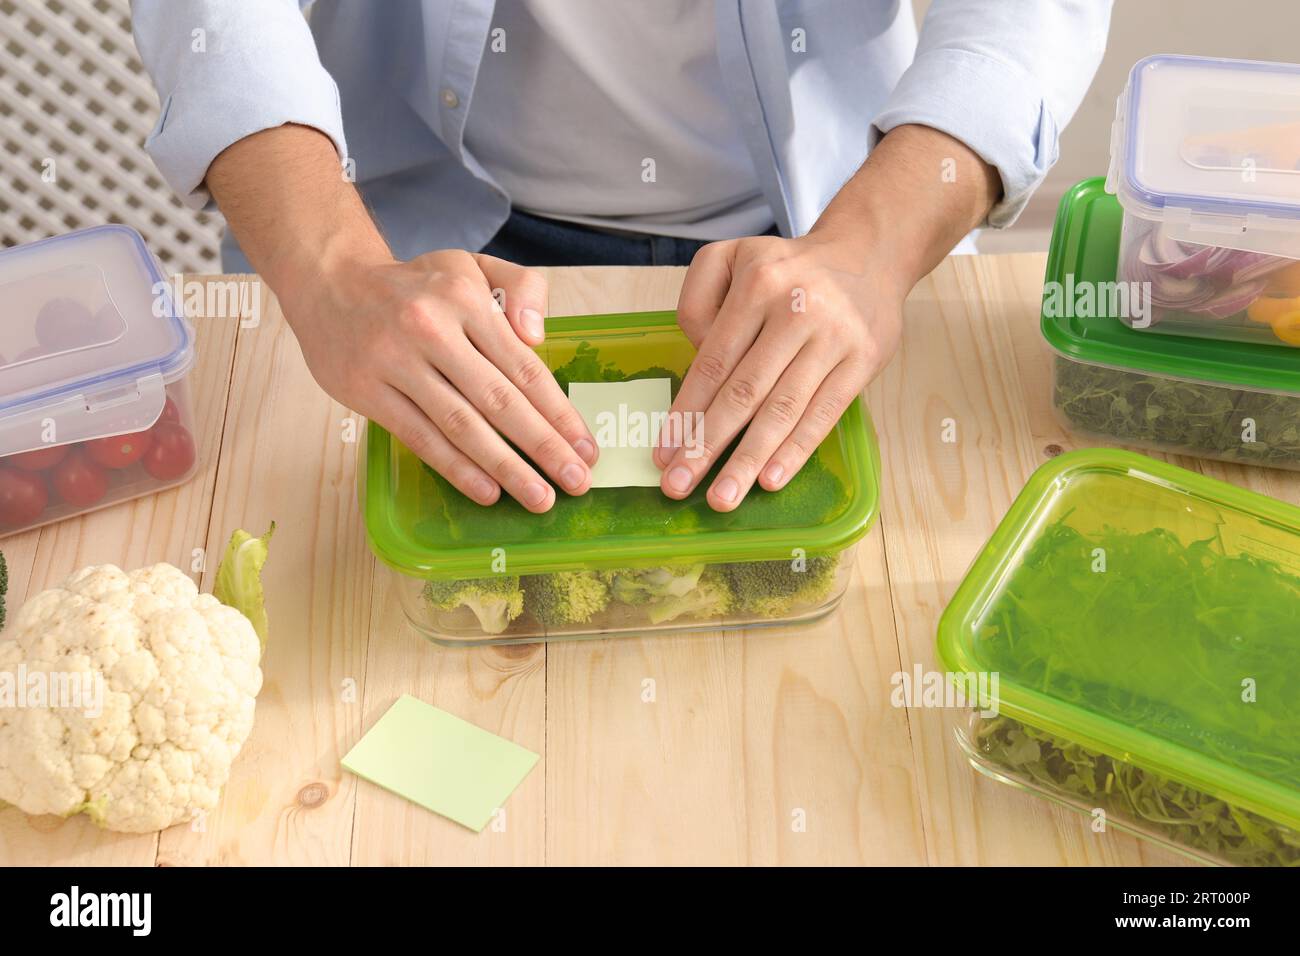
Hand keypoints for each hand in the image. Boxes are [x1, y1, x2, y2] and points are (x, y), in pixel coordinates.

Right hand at [284, 249, 596, 511]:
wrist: (329, 281)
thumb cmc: (415, 284)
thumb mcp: (472, 265)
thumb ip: (521, 287)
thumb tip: (538, 338)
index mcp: (465, 299)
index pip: (523, 366)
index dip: (559, 412)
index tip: (588, 447)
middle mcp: (432, 329)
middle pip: (499, 400)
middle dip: (544, 447)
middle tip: (577, 481)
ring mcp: (395, 361)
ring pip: (461, 425)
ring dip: (506, 467)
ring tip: (540, 497)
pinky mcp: (366, 390)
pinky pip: (420, 437)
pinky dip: (456, 468)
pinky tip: (488, 492)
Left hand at [654, 234, 903, 510]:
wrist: (868, 253)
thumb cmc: (786, 268)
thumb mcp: (730, 257)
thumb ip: (697, 303)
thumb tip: (697, 369)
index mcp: (757, 284)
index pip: (713, 362)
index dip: (686, 412)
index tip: (663, 454)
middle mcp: (795, 310)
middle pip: (743, 392)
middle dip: (706, 445)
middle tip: (678, 486)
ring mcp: (833, 338)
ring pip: (782, 409)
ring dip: (748, 460)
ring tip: (721, 498)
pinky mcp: (862, 360)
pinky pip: (824, 413)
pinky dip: (796, 450)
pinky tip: (770, 480)